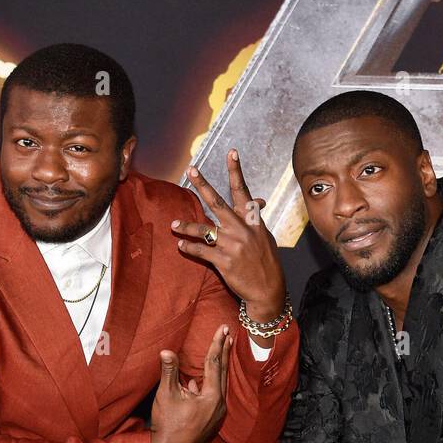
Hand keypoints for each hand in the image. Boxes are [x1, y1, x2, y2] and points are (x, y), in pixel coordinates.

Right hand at [150, 325, 229, 442]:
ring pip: (220, 384)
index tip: (222, 329)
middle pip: (223, 372)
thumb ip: (169, 372)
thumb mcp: (166, 396)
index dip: (216, 344)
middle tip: (227, 334)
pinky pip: (214, 396)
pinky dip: (210, 384)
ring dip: (219, 367)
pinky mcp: (212, 420)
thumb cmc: (167, 425)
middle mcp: (220, 405)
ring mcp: (217, 414)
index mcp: (212, 397)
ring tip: (221, 350)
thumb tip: (167, 351)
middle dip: (224, 352)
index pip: (214, 364)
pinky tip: (200, 380)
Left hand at [172, 149, 287, 322]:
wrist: (268, 289)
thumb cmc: (266, 262)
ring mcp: (232, 245)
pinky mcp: (223, 261)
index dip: (236, 170)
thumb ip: (255, 218)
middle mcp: (241, 229)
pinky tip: (180, 244)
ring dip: (186, 226)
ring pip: (204, 229)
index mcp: (252, 220)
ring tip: (173, 225)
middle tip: (190, 170)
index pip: (243, 190)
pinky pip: (201, 250)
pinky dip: (189, 247)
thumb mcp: (264, 236)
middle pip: (218, 202)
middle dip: (202, 185)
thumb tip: (258, 202)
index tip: (231, 152)